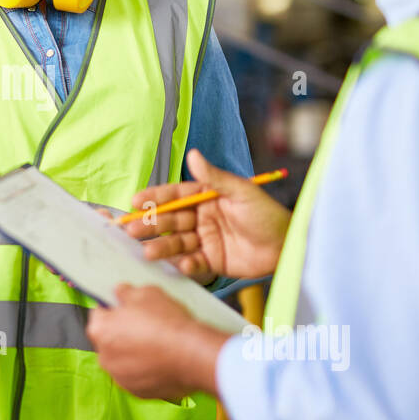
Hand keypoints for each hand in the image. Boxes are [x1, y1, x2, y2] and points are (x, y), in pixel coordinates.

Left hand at [86, 285, 226, 400]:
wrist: (192, 355)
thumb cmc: (167, 323)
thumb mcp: (146, 292)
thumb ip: (126, 292)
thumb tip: (120, 293)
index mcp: (100, 330)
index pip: (99, 314)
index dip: (114, 308)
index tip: (127, 308)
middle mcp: (104, 357)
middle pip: (109, 339)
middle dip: (122, 332)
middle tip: (145, 325)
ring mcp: (120, 378)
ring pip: (123, 360)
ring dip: (133, 353)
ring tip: (157, 344)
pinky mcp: (137, 392)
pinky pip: (137, 376)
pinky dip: (146, 370)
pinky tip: (162, 360)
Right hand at [123, 150, 289, 279]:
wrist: (287, 245)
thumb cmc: (267, 213)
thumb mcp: (241, 191)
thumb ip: (214, 177)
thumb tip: (193, 154)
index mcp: (206, 197)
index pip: (175, 196)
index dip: (155, 197)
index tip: (135, 200)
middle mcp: (202, 218)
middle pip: (171, 220)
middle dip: (151, 224)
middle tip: (131, 229)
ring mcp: (205, 240)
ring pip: (177, 243)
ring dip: (162, 247)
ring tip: (148, 252)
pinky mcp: (212, 261)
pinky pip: (193, 262)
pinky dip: (186, 264)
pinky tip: (181, 265)